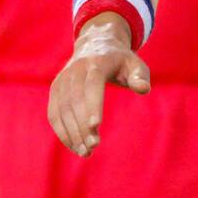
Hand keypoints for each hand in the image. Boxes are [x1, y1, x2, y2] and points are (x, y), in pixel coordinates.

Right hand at [47, 16, 150, 155]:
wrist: (95, 45)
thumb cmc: (120, 61)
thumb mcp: (135, 64)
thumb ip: (140, 76)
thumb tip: (144, 89)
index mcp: (96, 63)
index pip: (92, 84)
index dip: (93, 104)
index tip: (96, 126)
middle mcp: (75, 71)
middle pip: (75, 101)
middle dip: (82, 126)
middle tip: (93, 146)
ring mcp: (62, 80)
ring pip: (62, 110)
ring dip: (71, 133)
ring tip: (85, 152)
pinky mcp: (55, 89)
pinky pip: (54, 113)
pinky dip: (62, 131)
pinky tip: (74, 146)